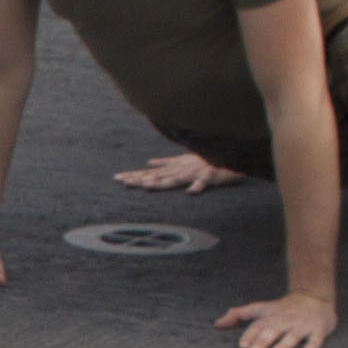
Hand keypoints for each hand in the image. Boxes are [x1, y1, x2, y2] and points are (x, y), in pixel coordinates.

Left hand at [116, 153, 253, 192]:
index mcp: (174, 168)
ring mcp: (194, 173)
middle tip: (122, 181)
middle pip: (157, 176)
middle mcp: (180, 170)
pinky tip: (191, 193)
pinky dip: (197, 187)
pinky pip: (203, 183)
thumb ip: (167, 163)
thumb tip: (149, 162)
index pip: (150, 173)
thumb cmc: (206, 159)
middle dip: (139, 179)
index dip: (134, 175)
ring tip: (147, 187)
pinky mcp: (211, 176)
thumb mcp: (183, 160)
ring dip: (161, 183)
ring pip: (175, 180)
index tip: (118, 178)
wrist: (230, 154)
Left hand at [219, 288, 337, 347]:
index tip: (242, 346)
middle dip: (264, 340)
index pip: (257, 326)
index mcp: (270, 317)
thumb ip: (238, 315)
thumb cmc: (281, 309)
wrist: (314, 297)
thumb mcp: (260, 309)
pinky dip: (314, 343)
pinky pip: (317, 337)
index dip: (250, 335)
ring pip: (293, 335)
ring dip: (285, 343)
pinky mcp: (319, 329)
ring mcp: (302, 325)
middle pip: (273, 330)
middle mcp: (285, 320)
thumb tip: (216, 325)